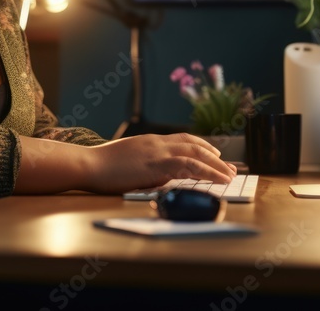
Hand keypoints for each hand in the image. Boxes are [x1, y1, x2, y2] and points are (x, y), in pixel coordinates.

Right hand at [84, 132, 236, 194]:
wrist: (89, 164)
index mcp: (151, 142)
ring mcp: (158, 152)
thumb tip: (159, 175)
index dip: (202, 147)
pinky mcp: (156, 165)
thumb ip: (146, 165)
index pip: (184, 140)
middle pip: (194, 146)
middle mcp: (158, 143)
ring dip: (216, 165)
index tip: (216, 155)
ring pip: (196, 155)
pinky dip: (207, 172)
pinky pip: (189, 166)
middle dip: (215, 157)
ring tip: (230, 175)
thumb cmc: (102, 166)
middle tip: (230, 167)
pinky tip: (218, 179)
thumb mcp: (129, 161)